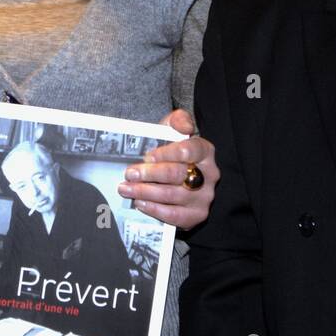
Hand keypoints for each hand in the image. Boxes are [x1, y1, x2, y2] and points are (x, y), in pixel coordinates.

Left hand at [117, 108, 218, 230]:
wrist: (176, 177)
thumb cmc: (172, 152)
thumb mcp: (173, 130)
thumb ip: (178, 120)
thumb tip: (184, 126)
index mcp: (205, 151)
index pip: (189, 150)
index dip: (167, 153)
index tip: (147, 155)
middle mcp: (209, 175)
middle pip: (177, 174)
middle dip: (150, 174)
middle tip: (130, 173)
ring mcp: (205, 197)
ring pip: (172, 195)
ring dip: (145, 192)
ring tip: (126, 188)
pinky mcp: (197, 215)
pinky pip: (174, 215)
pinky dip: (154, 209)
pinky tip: (140, 203)